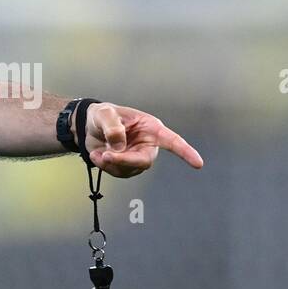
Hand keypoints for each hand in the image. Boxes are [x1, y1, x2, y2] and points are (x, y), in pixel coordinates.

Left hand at [79, 103, 203, 177]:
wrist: (89, 127)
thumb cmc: (102, 115)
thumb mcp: (104, 115)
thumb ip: (113, 128)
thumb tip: (120, 147)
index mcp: (151, 128)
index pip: (172, 141)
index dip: (186, 152)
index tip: (198, 164)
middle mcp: (148, 144)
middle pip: (144, 161)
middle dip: (125, 161)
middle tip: (106, 156)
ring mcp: (137, 157)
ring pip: (130, 170)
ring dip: (112, 164)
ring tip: (99, 152)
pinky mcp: (126, 167)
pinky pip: (119, 173)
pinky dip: (106, 167)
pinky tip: (98, 156)